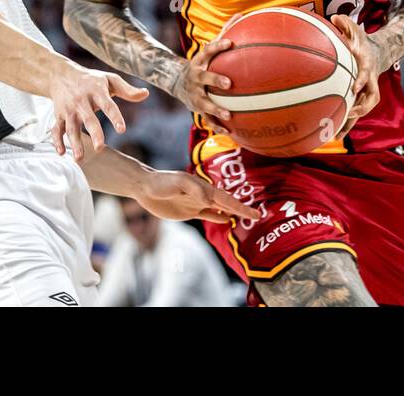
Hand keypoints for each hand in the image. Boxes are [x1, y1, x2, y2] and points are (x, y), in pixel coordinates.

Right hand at [51, 64, 148, 159]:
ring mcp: (69, 110)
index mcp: (97, 91)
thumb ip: (127, 90)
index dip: (115, 117)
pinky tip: (61, 153)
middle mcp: (81, 101)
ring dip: (74, 143)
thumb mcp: (110, 79)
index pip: (108, 105)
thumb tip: (146, 94)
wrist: (61, 74)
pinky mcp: (59, 116)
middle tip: (100, 148)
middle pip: (89, 119)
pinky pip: (56, 129)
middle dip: (94, 133)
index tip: (122, 130)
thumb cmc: (91, 79)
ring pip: (71, 128)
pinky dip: (56, 141)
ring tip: (80, 159)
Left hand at [136, 170, 261, 224]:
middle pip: (227, 203)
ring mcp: (197, 203)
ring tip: (248, 217)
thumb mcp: (176, 182)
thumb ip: (193, 189)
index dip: (240, 206)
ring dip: (233, 212)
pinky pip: (208, 215)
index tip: (254, 212)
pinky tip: (227, 220)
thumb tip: (210, 200)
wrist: (145, 187)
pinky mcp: (189, 211)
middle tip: (259, 216)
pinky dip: (219, 217)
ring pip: (220, 209)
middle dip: (242, 209)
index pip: (226, 199)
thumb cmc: (161, 182)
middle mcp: (203, 195)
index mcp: (203, 187)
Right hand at [170, 35, 236, 131]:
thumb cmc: (202, 63)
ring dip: (215, 109)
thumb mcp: (208, 49)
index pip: (208, 51)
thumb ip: (224, 33)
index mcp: (200, 61)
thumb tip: (241, 15)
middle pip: (204, 78)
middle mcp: (195, 77)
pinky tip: (229, 132)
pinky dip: (216, 126)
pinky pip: (206, 118)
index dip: (217, 46)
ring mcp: (195, 94)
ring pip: (204, 102)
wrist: (177, 82)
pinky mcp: (196, 107)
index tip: (230, 43)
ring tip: (228, 115)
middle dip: (215, 80)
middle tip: (229, 84)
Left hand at [330, 15, 383, 133]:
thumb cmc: (362, 41)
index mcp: (368, 65)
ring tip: (337, 135)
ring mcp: (367, 91)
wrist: (379, 53)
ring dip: (351, 122)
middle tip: (349, 114)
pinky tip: (332, 136)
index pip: (367, 74)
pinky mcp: (360, 98)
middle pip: (371, 97)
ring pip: (362, 110)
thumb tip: (333, 17)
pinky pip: (354, 113)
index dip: (362, 81)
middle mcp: (370, 81)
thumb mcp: (356, 30)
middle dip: (361, 107)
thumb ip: (346, 24)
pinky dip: (345, 124)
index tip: (354, 88)